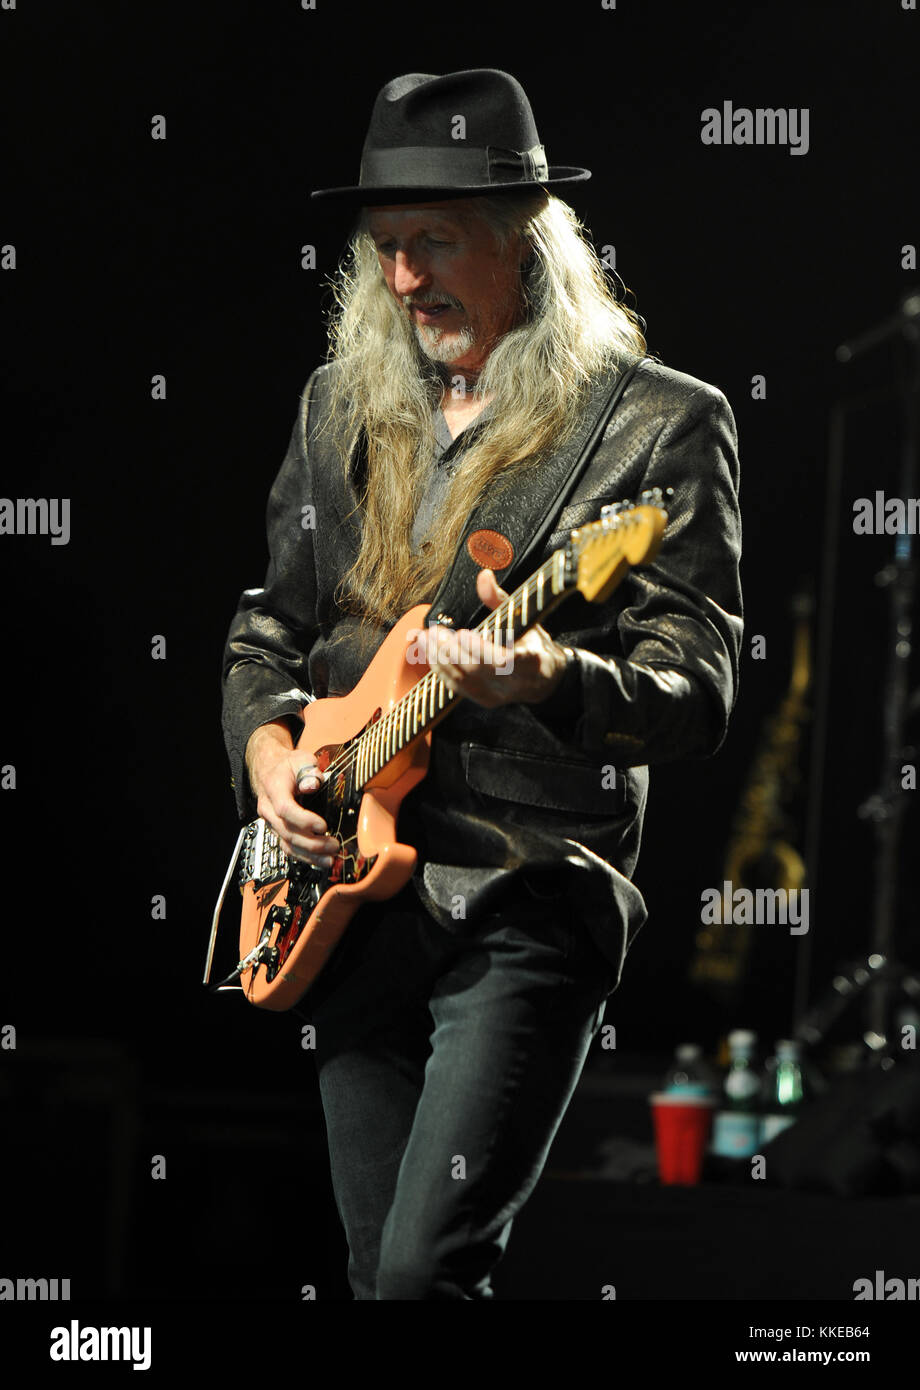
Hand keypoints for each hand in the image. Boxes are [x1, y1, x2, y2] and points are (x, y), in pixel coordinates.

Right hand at [246, 722, 339, 867]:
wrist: (270, 770)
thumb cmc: (287, 766)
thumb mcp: (300, 759)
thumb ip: (309, 770)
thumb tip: (313, 784)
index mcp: (273, 788)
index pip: (285, 809)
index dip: (304, 820)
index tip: (323, 826)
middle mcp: (268, 808)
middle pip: (287, 831)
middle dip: (312, 842)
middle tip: (333, 845)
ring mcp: (271, 822)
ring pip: (286, 844)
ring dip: (309, 855)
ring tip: (330, 859)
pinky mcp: (277, 830)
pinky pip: (288, 847)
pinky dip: (304, 856)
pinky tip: (319, 860)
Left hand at [419, 568, 568, 707]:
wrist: (543, 679)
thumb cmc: (532, 644)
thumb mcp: (523, 618)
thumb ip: (499, 598)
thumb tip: (484, 576)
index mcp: (529, 660)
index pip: (505, 660)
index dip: (482, 649)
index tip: (464, 633)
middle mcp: (513, 682)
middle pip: (478, 670)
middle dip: (452, 650)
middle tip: (435, 632)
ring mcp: (498, 694)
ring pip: (463, 680)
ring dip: (440, 657)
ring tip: (426, 638)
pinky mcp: (484, 700)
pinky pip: (457, 688)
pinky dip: (441, 669)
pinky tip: (430, 653)